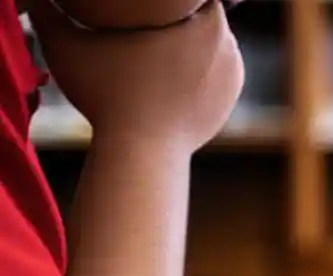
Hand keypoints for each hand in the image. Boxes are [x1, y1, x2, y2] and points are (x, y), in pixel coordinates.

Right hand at [30, 0, 243, 149]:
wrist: (141, 153)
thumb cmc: (106, 95)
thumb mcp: (68, 46)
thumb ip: (48, 14)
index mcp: (207, 21)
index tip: (148, 1)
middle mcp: (228, 47)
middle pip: (205, 15)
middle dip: (182, 14)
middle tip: (151, 15)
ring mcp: (232, 77)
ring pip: (212, 46)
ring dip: (192, 41)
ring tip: (160, 37)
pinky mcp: (227, 102)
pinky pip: (212, 75)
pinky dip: (196, 71)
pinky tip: (172, 65)